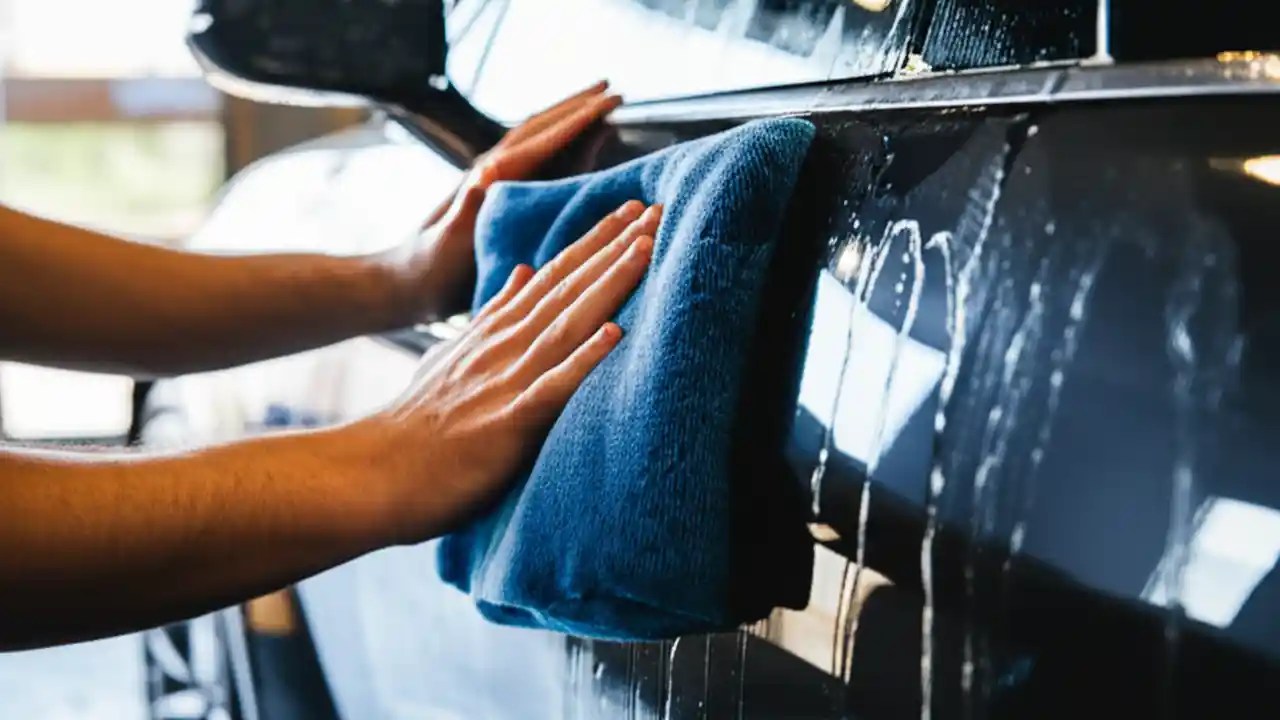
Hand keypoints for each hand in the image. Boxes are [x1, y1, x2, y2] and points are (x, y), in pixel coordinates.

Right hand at [366, 201, 661, 543]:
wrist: (372, 472)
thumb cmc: (417, 425)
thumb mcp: (452, 355)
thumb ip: (491, 314)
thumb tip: (523, 271)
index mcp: (495, 332)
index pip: (554, 275)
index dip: (595, 241)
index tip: (632, 210)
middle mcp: (504, 346)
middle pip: (567, 286)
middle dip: (614, 246)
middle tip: (658, 208)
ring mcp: (506, 381)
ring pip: (567, 322)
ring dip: (609, 284)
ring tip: (646, 248)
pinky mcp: (508, 423)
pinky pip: (554, 386)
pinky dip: (585, 359)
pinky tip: (616, 333)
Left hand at [393, 81, 622, 321]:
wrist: (404, 283)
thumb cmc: (426, 268)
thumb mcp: (446, 241)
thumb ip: (464, 207)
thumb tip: (485, 171)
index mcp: (489, 179)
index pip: (541, 141)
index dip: (577, 120)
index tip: (610, 100)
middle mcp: (493, 173)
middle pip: (541, 129)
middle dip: (577, 108)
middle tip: (613, 89)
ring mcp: (495, 184)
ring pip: (539, 142)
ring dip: (569, 122)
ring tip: (601, 108)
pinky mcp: (498, 199)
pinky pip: (538, 166)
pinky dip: (561, 151)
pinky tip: (579, 152)